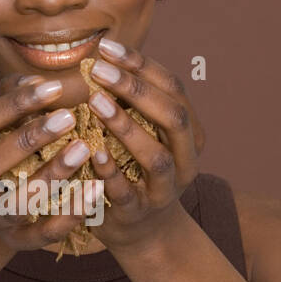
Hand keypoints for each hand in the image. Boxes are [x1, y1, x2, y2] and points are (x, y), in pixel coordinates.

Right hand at [0, 72, 98, 251]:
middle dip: (29, 140)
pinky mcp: (14, 242)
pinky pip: (41, 234)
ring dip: (51, 174)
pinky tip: (95, 189)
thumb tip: (36, 80)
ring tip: (84, 149)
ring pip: (17, 201)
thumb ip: (9, 101)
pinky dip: (69, 214)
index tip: (54, 87)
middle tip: (69, 118)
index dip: (14, 104)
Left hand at [82, 39, 204, 250]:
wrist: (143, 233)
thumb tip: (101, 55)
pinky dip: (111, 173)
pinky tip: (91, 153)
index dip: (142, 65)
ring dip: (127, 127)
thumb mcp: (145, 134)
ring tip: (96, 103)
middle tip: (99, 71)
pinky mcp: (139, 214)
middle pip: (173, 117)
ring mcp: (164, 190)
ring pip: (156, 157)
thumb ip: (134, 103)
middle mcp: (185, 160)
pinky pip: (127, 194)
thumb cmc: (135, 170)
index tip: (106, 48)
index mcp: (189, 133)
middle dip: (137, 90)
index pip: (173, 88)